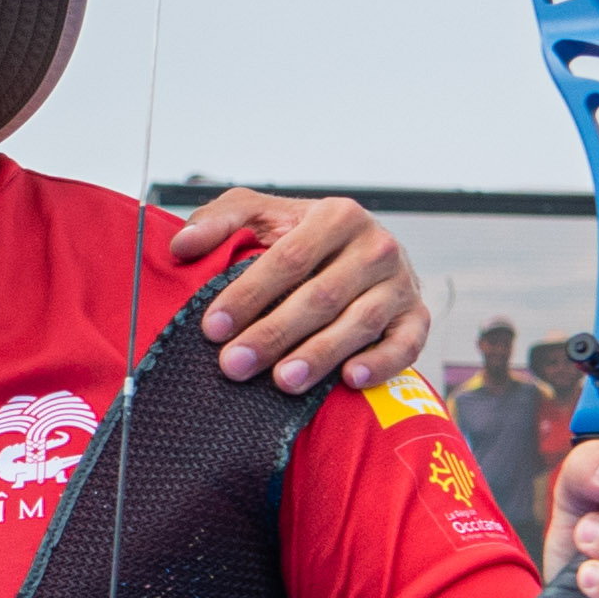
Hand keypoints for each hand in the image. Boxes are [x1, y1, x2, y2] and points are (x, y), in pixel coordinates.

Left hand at [163, 191, 429, 394]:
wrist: (365, 253)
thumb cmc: (306, 239)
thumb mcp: (262, 216)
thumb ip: (220, 221)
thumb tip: (181, 246)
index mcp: (338, 216)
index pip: (289, 258)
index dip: (249, 294)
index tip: (213, 327)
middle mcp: (376, 247)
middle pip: (321, 295)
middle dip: (274, 333)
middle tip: (234, 364)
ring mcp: (401, 284)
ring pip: (359, 322)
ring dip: (319, 355)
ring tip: (282, 381)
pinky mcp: (417, 317)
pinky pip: (406, 345)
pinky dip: (381, 363)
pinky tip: (351, 380)